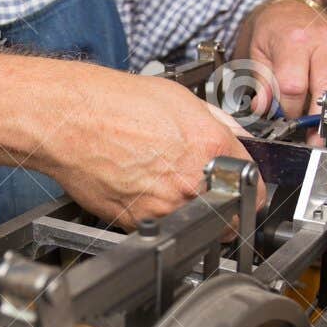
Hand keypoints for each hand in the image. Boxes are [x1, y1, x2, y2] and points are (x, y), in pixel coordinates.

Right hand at [36, 68, 264, 228]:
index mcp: (209, 147)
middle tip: (207, 190)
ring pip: (196, 226)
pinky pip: (161, 226)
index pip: (256, 187)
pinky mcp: (138, 222)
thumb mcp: (181, 99)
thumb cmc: (115, 103)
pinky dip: (158, 215)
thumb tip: (236, 139)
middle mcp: (190, 182)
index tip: (246, 190)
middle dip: (225, 207)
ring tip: (167, 185)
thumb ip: (217, 124)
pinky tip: (143, 188)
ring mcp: (164, 206)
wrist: (70, 121)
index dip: (252, 190)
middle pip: (230, 216)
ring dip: (191, 213)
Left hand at [236, 0, 326, 119]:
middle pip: (326, 91)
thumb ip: (261, 84)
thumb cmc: (273, 29)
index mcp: (294, 41)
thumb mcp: (256, 53)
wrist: (287, 8)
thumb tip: (263, 109)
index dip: (289, 111)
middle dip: (319, 120)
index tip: (287, 120)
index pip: (294, 88)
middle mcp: (324, 41)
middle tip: (313, 137)